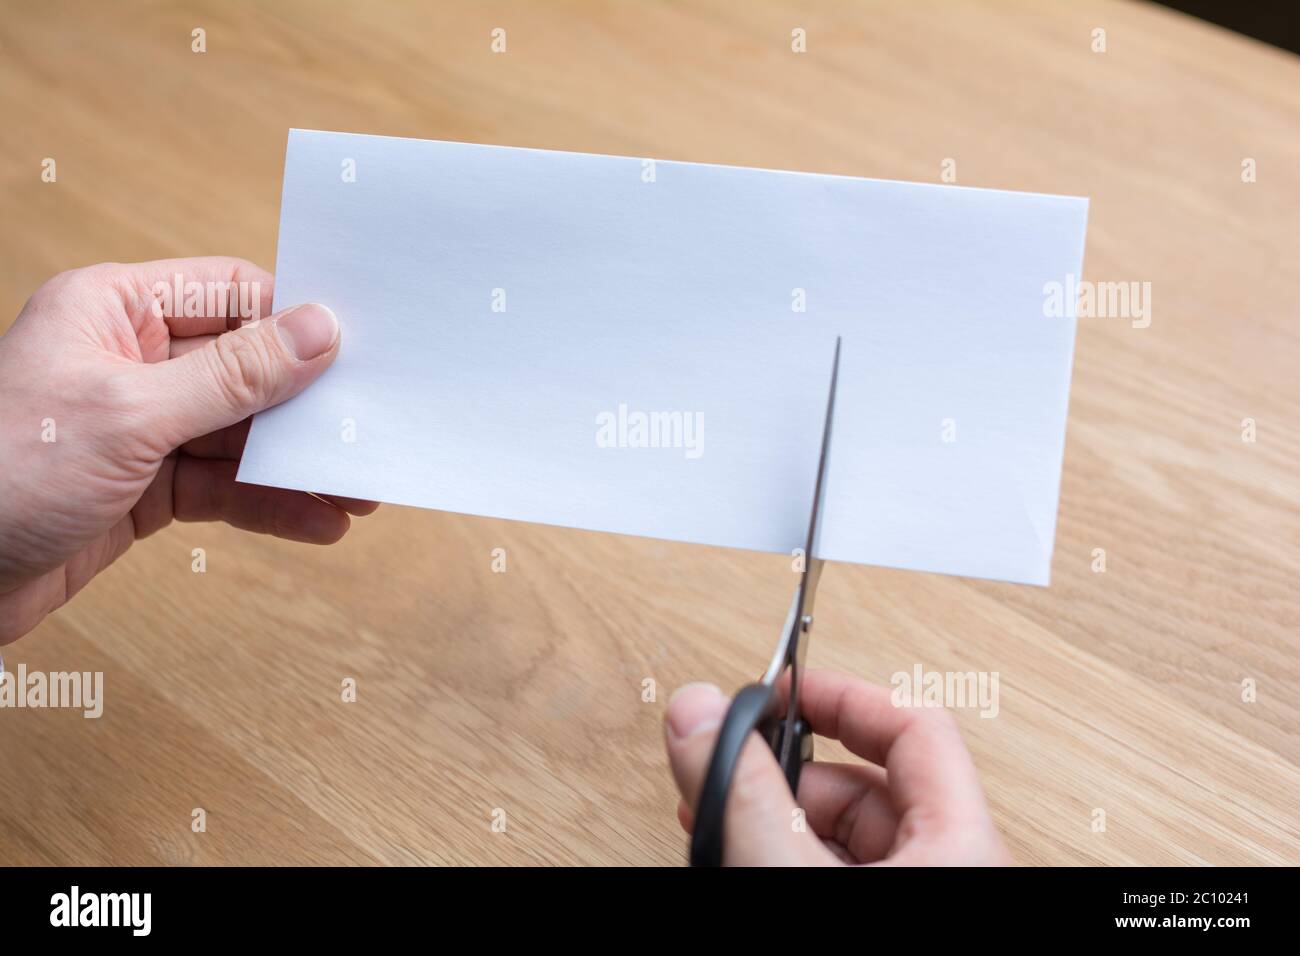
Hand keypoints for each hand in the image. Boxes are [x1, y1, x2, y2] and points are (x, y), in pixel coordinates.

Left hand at [0, 258, 376, 642]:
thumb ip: (234, 375)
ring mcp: (137, 426)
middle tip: (368, 432)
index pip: (232, 295)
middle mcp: (129, 361)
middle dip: (307, 407)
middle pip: (246, 370)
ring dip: (297, 465)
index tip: (360, 351)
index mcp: (113, 310)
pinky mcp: (141, 487)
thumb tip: (319, 329)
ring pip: (240, 436)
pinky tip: (316, 522)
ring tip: (358, 491)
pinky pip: (222, 487)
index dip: (296, 321)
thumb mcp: (130, 415)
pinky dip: (268, 505)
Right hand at [664, 669, 1011, 864]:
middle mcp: (946, 866)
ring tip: (719, 820)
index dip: (843, 696)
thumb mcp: (792, 872)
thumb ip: (745, 795)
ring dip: (774, 816)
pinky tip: (738, 858)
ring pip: (841, 835)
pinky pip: (829, 868)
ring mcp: (914, 893)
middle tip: (733, 766)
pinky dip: (780, 855)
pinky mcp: (880, 921)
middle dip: (787, 770)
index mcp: (960, 843)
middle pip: (866, 782)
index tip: (782, 689)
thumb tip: (701, 715)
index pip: (916, 726)